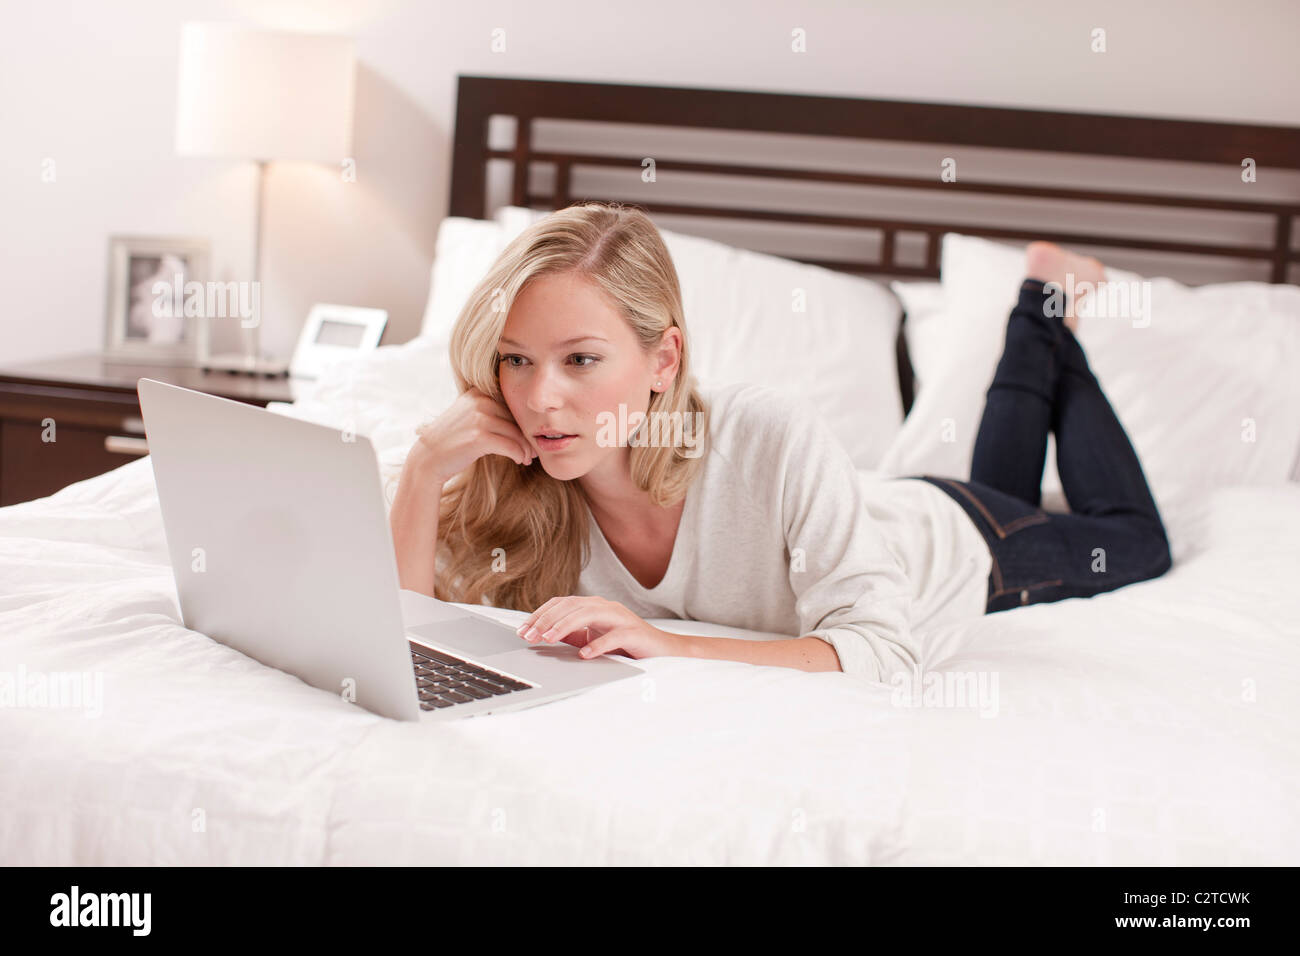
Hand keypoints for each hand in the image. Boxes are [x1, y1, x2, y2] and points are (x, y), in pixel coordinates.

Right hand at [410, 387, 533, 479]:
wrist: (429, 458)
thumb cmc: (453, 439)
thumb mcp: (469, 414)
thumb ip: (490, 408)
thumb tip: (523, 416)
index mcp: (478, 392)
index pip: (511, 405)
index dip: (522, 422)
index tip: (529, 436)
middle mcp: (479, 400)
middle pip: (515, 418)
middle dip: (526, 436)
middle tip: (533, 450)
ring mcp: (479, 417)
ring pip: (516, 433)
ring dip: (525, 448)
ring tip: (527, 458)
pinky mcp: (479, 437)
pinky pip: (511, 446)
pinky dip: (519, 455)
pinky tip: (520, 461)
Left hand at [515, 596, 686, 660]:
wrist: (662, 651)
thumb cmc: (625, 646)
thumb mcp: (592, 639)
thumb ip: (571, 635)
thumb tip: (541, 638)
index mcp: (593, 606)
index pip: (561, 604)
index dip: (540, 615)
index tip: (522, 630)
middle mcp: (605, 607)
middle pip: (570, 606)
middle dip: (546, 621)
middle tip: (529, 637)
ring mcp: (620, 617)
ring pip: (588, 614)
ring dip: (565, 626)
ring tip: (548, 639)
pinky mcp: (634, 632)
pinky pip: (613, 636)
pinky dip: (597, 644)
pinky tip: (584, 655)